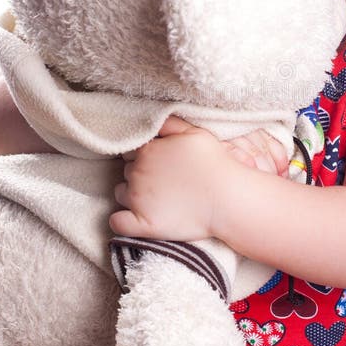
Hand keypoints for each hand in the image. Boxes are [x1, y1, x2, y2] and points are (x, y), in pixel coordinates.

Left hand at [109, 119, 288, 239]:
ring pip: (121, 193)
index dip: (144, 156)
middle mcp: (137, 173)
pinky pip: (118, 223)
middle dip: (140, 174)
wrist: (227, 198)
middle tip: (162, 180)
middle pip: (127, 171)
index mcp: (147, 151)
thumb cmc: (214, 164)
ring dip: (132, 194)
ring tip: (155, 198)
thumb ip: (169, 124)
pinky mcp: (143, 223)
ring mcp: (137, 199)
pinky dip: (122, 221)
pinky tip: (135, 218)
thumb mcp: (194, 133)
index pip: (130, 151)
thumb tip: (153, 122)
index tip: (159, 164)